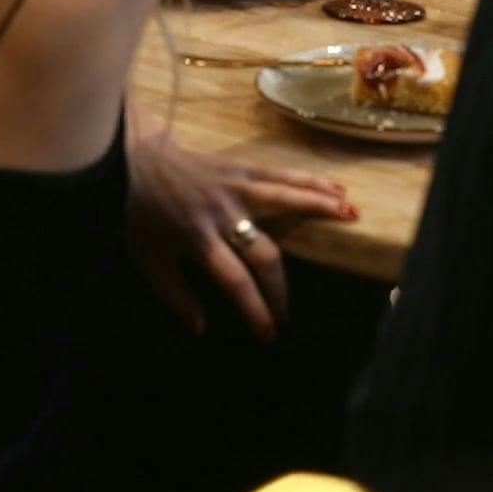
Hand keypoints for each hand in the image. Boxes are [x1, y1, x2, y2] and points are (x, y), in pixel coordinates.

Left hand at [126, 131, 356, 342]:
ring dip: (319, 206)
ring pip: (283, 198)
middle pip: (263, 251)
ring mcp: (235, 187)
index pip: (233, 279)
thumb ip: (174, 295)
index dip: (255, 308)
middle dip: (280, 287)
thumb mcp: (147, 258)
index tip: (269, 333)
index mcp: (197, 237)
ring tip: (353, 215)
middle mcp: (221, 213)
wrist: (139, 158)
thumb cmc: (144, 212)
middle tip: (288, 314)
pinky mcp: (242, 169)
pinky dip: (311, 182)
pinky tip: (337, 188)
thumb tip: (201, 329)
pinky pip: (281, 176)